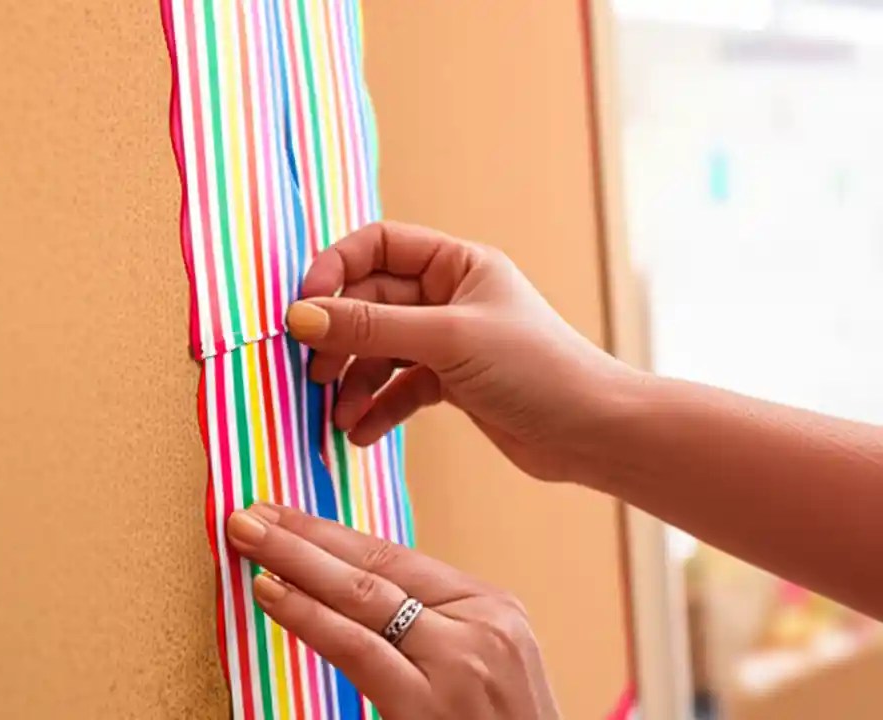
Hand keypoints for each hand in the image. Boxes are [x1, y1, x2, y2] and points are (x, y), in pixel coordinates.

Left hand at [227, 504, 558, 718]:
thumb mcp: (480, 663)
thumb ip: (429, 626)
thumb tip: (343, 587)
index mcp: (494, 608)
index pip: (395, 556)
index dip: (330, 533)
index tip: (281, 516)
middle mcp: (483, 627)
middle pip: (375, 568)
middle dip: (304, 537)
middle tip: (250, 515)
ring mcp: (460, 666)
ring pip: (363, 598)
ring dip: (296, 563)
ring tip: (250, 540)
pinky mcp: (431, 709)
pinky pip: (358, 651)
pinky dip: (310, 617)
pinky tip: (274, 593)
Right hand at [286, 221, 636, 484]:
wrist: (593, 434)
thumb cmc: (538, 369)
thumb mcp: (447, 339)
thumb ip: (371, 326)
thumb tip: (300, 315)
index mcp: (457, 264)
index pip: (377, 246)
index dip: (335, 269)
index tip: (303, 306)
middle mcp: (451, 296)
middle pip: (370, 303)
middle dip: (339, 337)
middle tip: (315, 372)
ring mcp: (449, 341)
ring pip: (379, 349)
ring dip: (353, 381)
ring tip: (338, 414)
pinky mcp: (452, 383)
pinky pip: (397, 387)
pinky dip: (376, 408)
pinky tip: (361, 432)